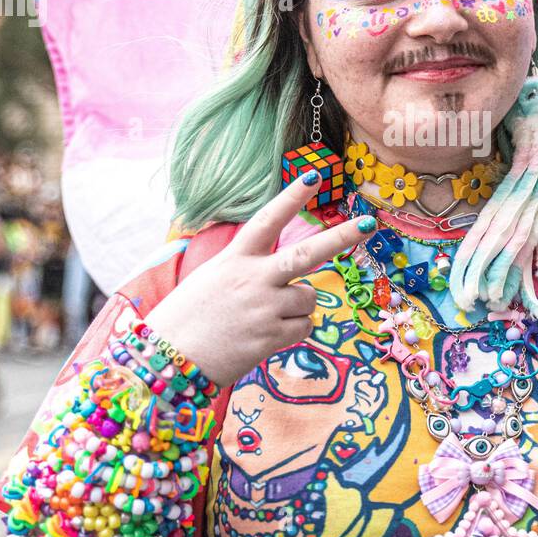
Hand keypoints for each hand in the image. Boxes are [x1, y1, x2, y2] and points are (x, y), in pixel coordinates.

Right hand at [142, 172, 376, 386]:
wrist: (167, 361)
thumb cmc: (186, 320)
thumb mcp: (210, 280)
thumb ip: (246, 271)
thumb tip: (281, 276)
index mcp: (235, 259)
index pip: (267, 220)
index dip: (291, 196)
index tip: (315, 175)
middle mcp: (253, 278)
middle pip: (307, 252)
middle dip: (342, 236)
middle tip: (370, 224)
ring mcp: (264, 307)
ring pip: (309, 297)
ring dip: (298, 307)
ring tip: (265, 319)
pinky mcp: (271, 336)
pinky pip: (304, 327)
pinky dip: (293, 331)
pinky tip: (265, 337)